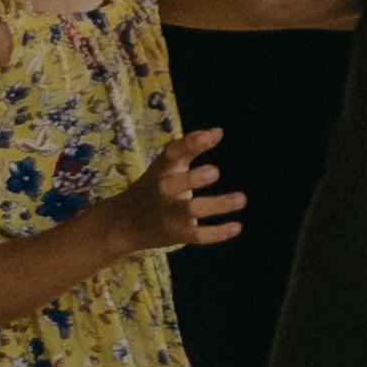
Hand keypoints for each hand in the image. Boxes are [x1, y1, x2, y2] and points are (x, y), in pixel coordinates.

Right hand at [95, 127, 241, 255]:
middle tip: (215, 171)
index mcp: (160, 171)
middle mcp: (162, 191)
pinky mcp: (176, 234)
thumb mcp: (167, 166)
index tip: (209, 137)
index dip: (188, 144)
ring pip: (190, 210)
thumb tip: (218, 131)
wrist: (125, 223)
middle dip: (192, 178)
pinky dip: (218, 232)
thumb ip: (191, 148)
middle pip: (172, 185)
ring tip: (241, 198)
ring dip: (217, 205)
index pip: (170, 154)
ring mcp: (168, 214)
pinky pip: (198, 235)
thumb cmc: (153, 187)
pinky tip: (237, 226)